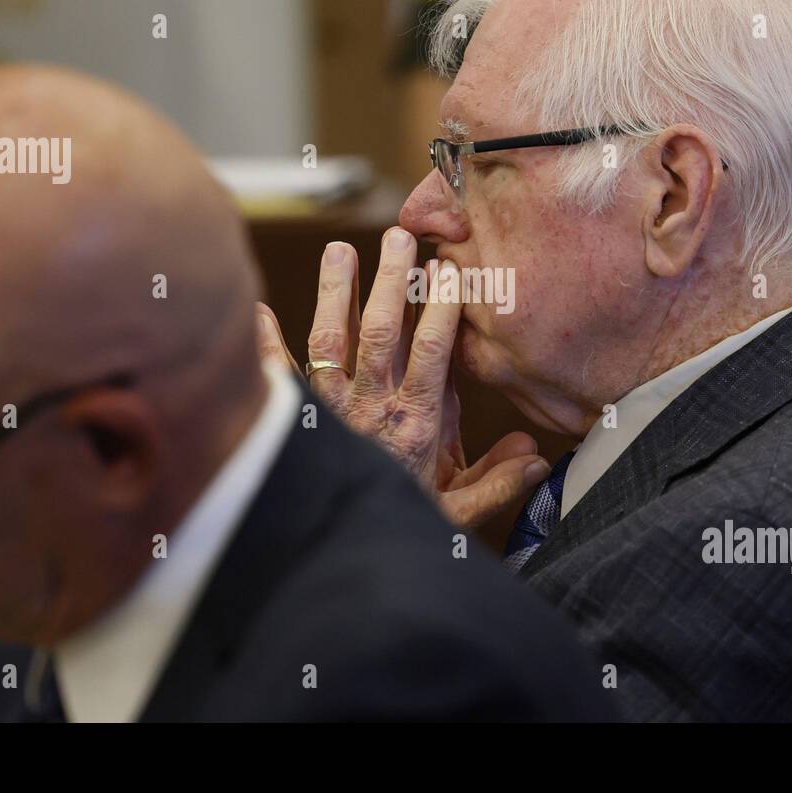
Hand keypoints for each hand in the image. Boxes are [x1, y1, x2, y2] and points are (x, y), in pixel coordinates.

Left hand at [256, 228, 549, 548]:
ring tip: (340, 250)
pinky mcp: (299, 421)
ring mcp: (330, 411)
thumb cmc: (400, 529)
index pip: (432, 352)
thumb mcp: (456, 515)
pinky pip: (278, 380)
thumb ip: (494, 483)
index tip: (449, 269)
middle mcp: (371, 408)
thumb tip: (535, 456)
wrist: (341, 555)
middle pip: (381, 332)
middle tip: (400, 236)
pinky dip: (265, 346)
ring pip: (332, 341)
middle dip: (391, 281)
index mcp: (415, 423)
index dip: (442, 308)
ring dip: (336, 294)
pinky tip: (256, 312)